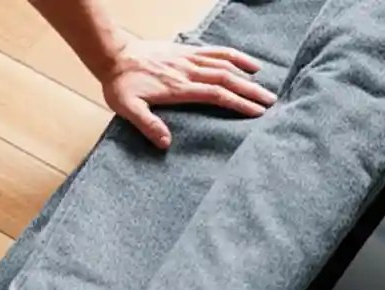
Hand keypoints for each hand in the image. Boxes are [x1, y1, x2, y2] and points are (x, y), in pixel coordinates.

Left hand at [99, 40, 276, 148]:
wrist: (113, 55)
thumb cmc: (121, 84)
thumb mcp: (128, 108)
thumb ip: (148, 125)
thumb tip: (166, 143)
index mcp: (179, 87)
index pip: (216, 95)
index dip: (238, 103)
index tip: (256, 113)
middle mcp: (189, 71)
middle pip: (227, 79)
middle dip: (251, 92)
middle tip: (271, 103)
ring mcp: (189, 59)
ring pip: (225, 65)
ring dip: (248, 76)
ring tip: (266, 87)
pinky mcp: (187, 51)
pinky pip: (216, 52)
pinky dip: (235, 56)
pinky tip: (249, 64)